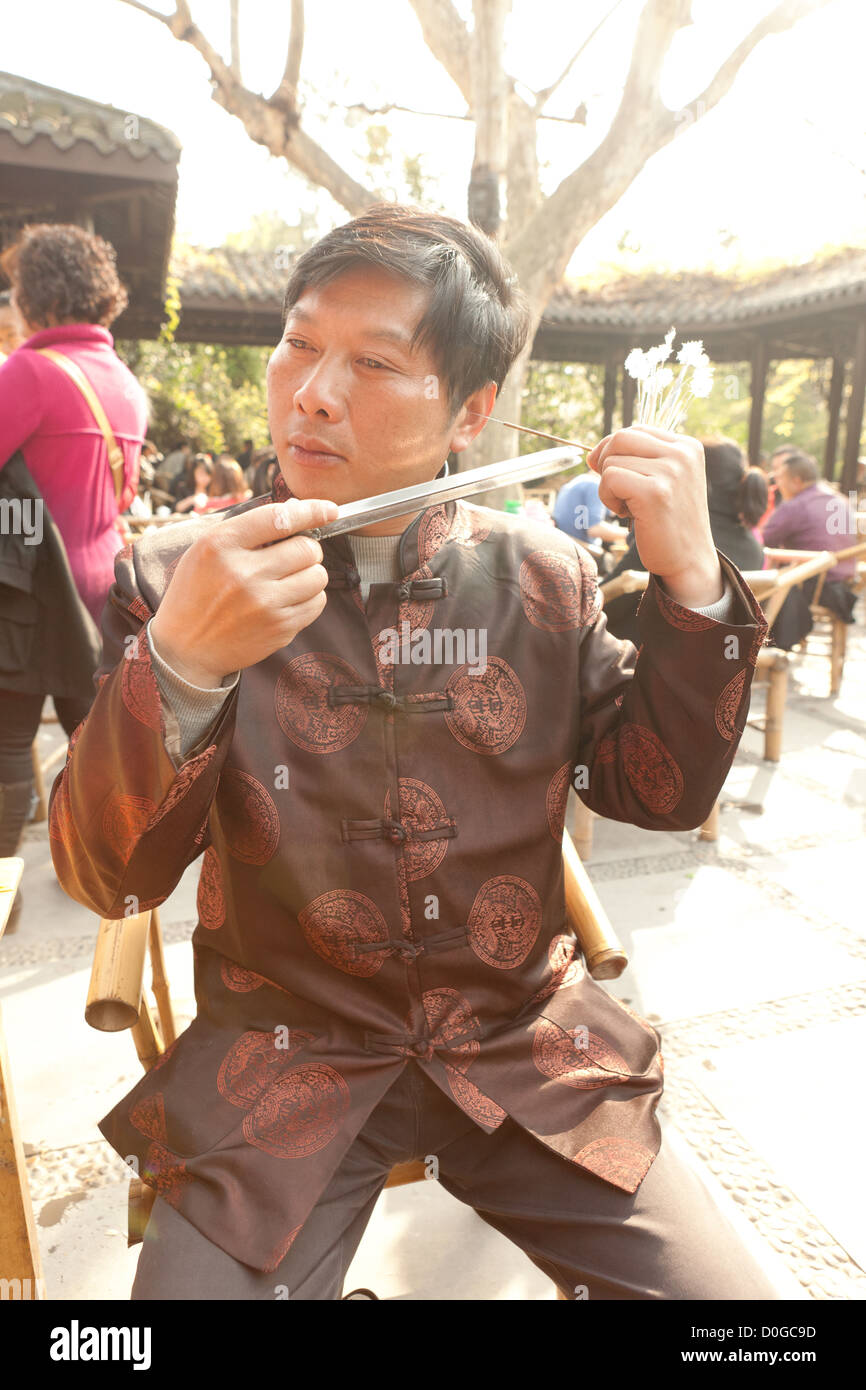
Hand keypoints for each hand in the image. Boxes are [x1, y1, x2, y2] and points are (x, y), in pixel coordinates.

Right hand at [149, 497, 337, 684]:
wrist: (186, 648)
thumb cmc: (197, 592)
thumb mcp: (206, 550)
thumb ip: (249, 529)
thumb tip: (296, 509)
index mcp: (220, 545)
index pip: (279, 518)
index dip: (311, 511)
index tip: (328, 510)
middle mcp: (242, 573)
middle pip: (307, 548)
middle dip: (308, 549)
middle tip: (295, 556)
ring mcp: (263, 603)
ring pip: (318, 576)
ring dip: (311, 574)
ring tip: (291, 579)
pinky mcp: (278, 628)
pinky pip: (317, 603)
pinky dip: (310, 598)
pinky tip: (289, 599)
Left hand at [586, 425, 722, 605]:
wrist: (690, 560)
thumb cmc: (670, 522)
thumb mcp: (663, 481)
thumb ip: (638, 461)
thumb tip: (592, 454)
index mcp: (688, 446)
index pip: (636, 429)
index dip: (614, 448)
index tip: (611, 473)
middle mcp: (682, 454)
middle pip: (621, 437)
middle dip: (606, 462)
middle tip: (614, 490)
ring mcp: (671, 471)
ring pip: (611, 460)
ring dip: (608, 486)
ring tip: (628, 506)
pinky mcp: (655, 492)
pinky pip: (609, 479)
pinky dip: (608, 498)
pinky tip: (626, 513)